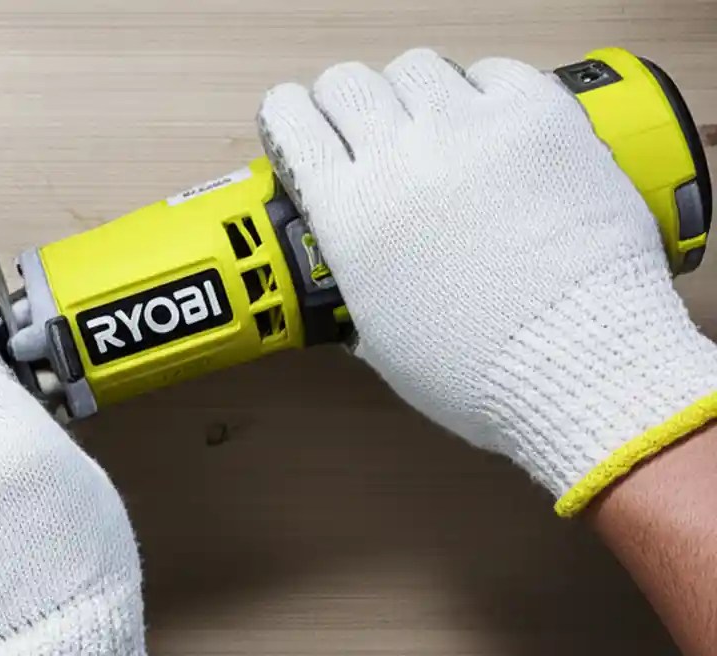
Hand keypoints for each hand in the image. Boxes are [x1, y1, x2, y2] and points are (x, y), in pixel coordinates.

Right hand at [258, 49, 716, 514]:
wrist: (579, 363)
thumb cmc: (474, 372)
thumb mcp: (377, 336)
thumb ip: (352, 275)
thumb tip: (350, 257)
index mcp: (349, 213)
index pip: (292, 120)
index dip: (291, 118)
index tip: (304, 128)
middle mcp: (399, 157)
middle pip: (348, 83)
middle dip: (349, 105)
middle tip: (371, 133)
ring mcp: (471, 128)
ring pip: (415, 67)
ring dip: (414, 95)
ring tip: (436, 130)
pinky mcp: (538, 115)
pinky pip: (493, 71)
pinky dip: (483, 93)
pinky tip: (491, 128)